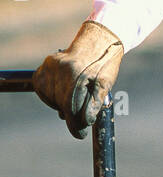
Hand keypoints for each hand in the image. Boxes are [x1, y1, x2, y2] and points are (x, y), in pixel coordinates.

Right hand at [32, 20, 123, 139]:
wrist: (98, 42)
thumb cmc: (105, 65)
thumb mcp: (106, 84)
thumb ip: (94, 104)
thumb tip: (84, 123)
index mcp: (78, 74)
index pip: (72, 107)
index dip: (76, 125)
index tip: (80, 134)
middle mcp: (61, 69)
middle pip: (61, 105)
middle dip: (71, 113)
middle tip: (80, 116)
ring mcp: (50, 66)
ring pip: (51, 98)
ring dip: (61, 104)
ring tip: (74, 96)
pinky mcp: (44, 66)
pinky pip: (43, 89)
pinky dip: (52, 95)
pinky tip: (62, 90)